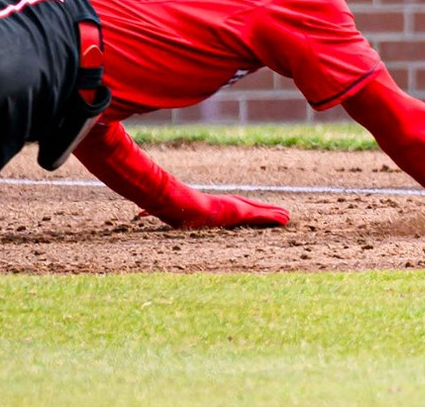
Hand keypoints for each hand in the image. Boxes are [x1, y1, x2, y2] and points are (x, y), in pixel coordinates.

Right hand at [144, 192, 289, 228]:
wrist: (180, 205)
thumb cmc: (174, 208)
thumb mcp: (164, 212)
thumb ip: (152, 213)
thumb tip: (136, 216)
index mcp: (214, 209)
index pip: (233, 209)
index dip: (245, 211)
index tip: (252, 213)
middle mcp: (227, 207)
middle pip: (250, 209)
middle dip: (265, 211)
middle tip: (280, 215)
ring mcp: (235, 209)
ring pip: (259, 212)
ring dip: (274, 215)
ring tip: (289, 217)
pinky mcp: (240, 212)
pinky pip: (260, 216)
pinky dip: (274, 217)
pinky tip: (286, 220)